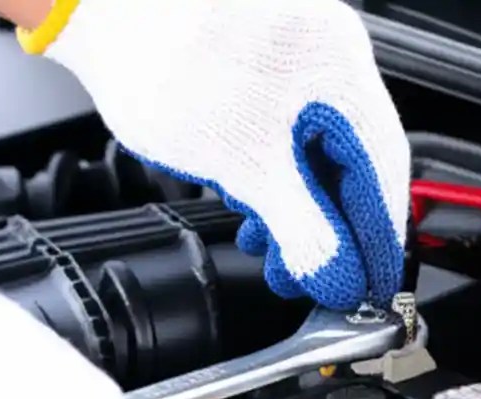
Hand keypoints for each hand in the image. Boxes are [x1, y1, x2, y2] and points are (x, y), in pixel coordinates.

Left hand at [21, 0, 410, 310]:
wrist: (97, 11)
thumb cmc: (159, 58)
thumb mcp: (242, 164)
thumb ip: (301, 229)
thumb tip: (339, 276)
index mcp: (339, 70)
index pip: (383, 172)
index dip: (380, 241)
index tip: (374, 288)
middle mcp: (328, 56)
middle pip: (355, 164)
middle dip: (337, 233)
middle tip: (323, 284)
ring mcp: (296, 57)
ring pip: (320, 153)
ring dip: (304, 213)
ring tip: (278, 259)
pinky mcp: (262, 67)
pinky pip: (291, 135)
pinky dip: (280, 180)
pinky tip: (258, 212)